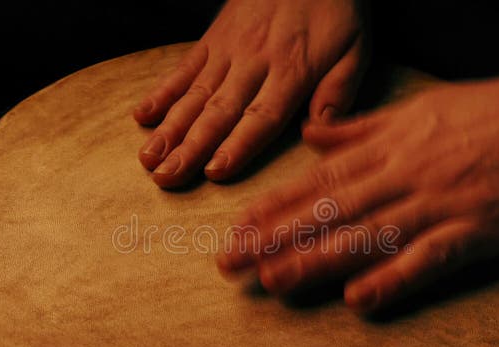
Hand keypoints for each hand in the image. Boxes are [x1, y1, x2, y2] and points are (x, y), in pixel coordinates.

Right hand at [134, 0, 367, 187]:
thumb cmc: (335, 7)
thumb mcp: (356, 47)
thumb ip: (339, 91)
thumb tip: (320, 132)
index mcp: (292, 71)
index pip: (262, 115)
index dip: (237, 145)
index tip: (214, 170)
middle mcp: (254, 63)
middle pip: (219, 111)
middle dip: (190, 147)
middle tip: (165, 177)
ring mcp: (228, 50)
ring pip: (194, 94)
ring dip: (169, 128)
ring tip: (148, 158)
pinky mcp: (212, 38)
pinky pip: (183, 68)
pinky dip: (161, 92)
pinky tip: (142, 116)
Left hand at [217, 69, 498, 312]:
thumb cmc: (494, 110)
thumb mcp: (420, 106)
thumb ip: (361, 125)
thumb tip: (312, 133)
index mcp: (390, 145)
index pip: (318, 179)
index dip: (274, 207)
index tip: (237, 229)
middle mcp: (405, 174)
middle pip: (330, 211)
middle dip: (277, 239)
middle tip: (234, 265)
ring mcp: (440, 203)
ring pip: (367, 236)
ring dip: (318, 260)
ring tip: (274, 282)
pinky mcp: (477, 232)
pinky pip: (429, 259)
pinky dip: (393, 278)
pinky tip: (359, 299)